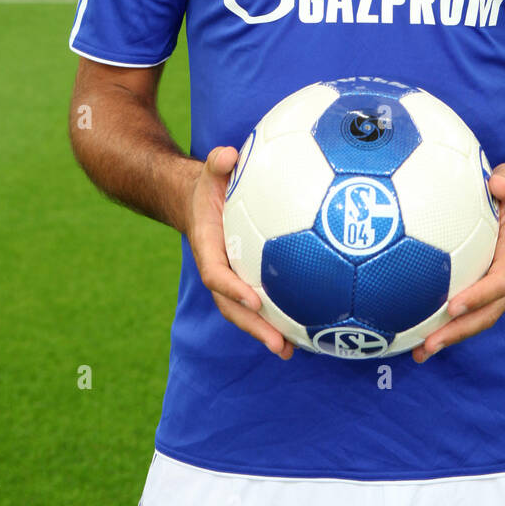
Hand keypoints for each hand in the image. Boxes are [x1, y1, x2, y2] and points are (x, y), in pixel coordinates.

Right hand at [184, 145, 292, 359]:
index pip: (216, 274)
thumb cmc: (210, 184)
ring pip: (246, 312)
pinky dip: (279, 317)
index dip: (232, 289)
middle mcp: (220, 270)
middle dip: (254, 327)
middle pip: (232, 306)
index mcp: (208, 248)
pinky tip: (306, 330)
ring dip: (267, 332)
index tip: (254, 298)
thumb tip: (229, 155)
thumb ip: (217, 163)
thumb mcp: (210, 171)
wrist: (198, 201)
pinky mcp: (247, 279)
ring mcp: (232, 278)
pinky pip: (262, 301)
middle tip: (278, 344)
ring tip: (292, 350)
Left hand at [412, 162, 504, 363]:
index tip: (453, 306)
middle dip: (459, 332)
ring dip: (450, 337)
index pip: (499, 282)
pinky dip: (445, 324)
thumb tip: (498, 183)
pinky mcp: (482, 288)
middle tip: (429, 344)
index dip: (478, 297)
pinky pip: (466, 311)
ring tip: (418, 352)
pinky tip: (416, 332)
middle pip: (487, 314)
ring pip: (476, 319)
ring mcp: (496, 287)